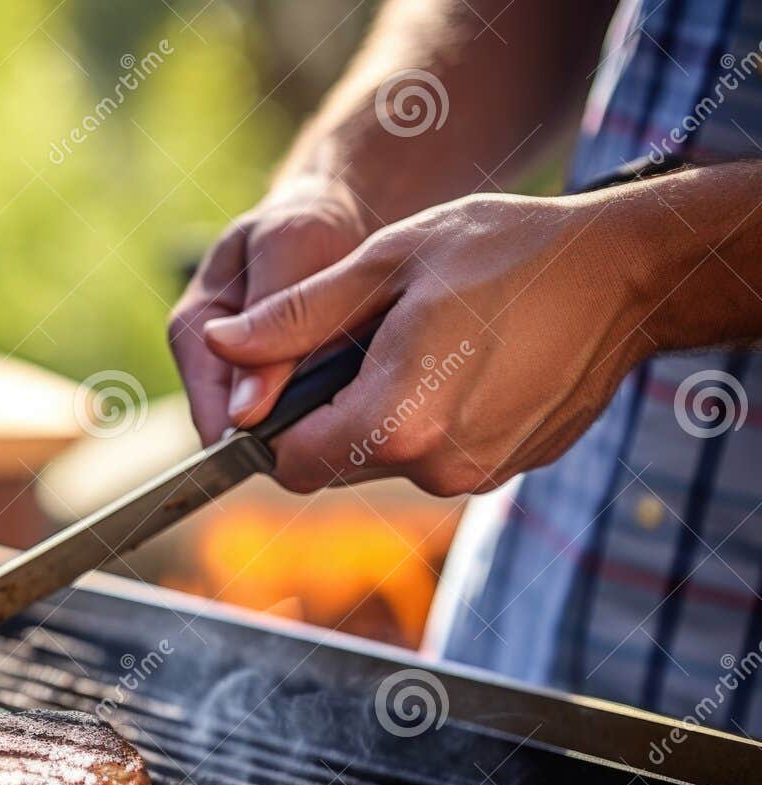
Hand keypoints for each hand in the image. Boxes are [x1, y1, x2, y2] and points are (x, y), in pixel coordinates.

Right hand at [168, 175, 373, 442]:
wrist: (336, 215)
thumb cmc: (308, 220)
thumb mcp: (290, 249)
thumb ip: (274, 319)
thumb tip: (245, 412)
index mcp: (196, 334)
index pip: (212, 420)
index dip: (258, 443)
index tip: (317, 441)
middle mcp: (216, 367)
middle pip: (246, 436)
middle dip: (297, 437)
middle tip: (357, 424)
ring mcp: (250, 382)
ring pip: (281, 437)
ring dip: (324, 429)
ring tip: (372, 408)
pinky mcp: (286, 390)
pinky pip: (310, 423)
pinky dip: (342, 415)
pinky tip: (375, 402)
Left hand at [199, 192, 653, 494]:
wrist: (625, 272)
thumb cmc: (503, 251)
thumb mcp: (384, 265)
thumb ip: (293, 318)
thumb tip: (217, 342)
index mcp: (393, 420)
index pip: (290, 465)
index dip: (275, 428)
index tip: (290, 380)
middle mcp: (434, 466)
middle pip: (337, 465)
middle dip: (331, 413)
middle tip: (370, 340)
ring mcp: (476, 475)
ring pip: (387, 459)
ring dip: (384, 413)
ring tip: (425, 341)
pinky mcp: (507, 470)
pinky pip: (440, 454)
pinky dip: (434, 418)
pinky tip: (468, 361)